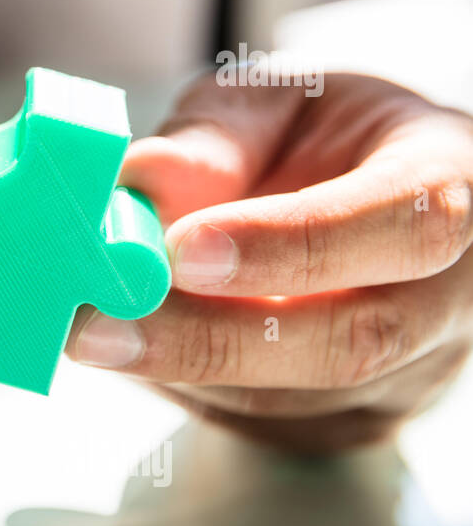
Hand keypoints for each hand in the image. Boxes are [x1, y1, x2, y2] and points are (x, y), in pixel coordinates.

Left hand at [66, 71, 472, 452]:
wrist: (371, 201)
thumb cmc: (326, 140)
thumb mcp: (280, 101)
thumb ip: (217, 135)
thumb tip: (141, 177)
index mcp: (454, 182)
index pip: (400, 224)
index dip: (288, 244)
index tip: (179, 249)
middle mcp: (453, 296)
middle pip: (348, 341)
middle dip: (208, 337)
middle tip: (96, 323)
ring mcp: (415, 375)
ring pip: (294, 399)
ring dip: (177, 368)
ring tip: (89, 330)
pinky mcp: (357, 422)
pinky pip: (264, 424)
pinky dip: (183, 386)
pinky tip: (134, 346)